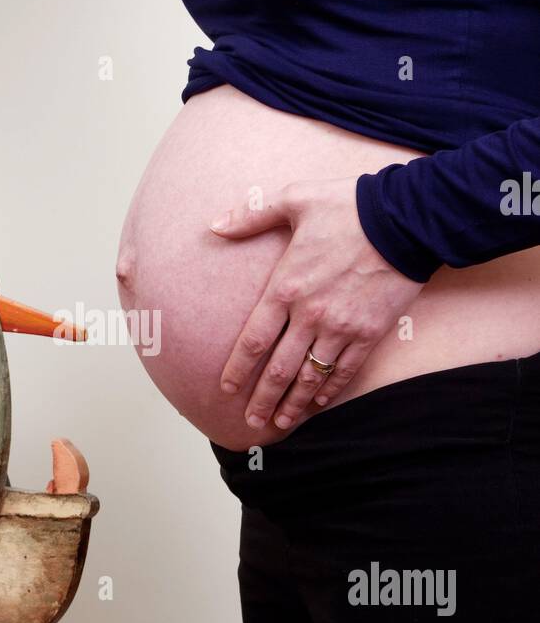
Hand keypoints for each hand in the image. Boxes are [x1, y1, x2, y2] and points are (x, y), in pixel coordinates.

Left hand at [210, 177, 424, 429]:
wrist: (406, 218)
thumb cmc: (349, 205)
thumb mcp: (294, 199)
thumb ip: (252, 216)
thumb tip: (215, 226)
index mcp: (286, 287)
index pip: (254, 340)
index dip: (238, 369)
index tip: (226, 390)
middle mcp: (310, 315)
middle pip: (279, 368)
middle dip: (263, 399)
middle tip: (251, 422)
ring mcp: (341, 327)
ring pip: (310, 376)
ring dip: (294, 403)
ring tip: (280, 423)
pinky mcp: (370, 332)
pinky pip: (345, 369)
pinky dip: (330, 389)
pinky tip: (319, 402)